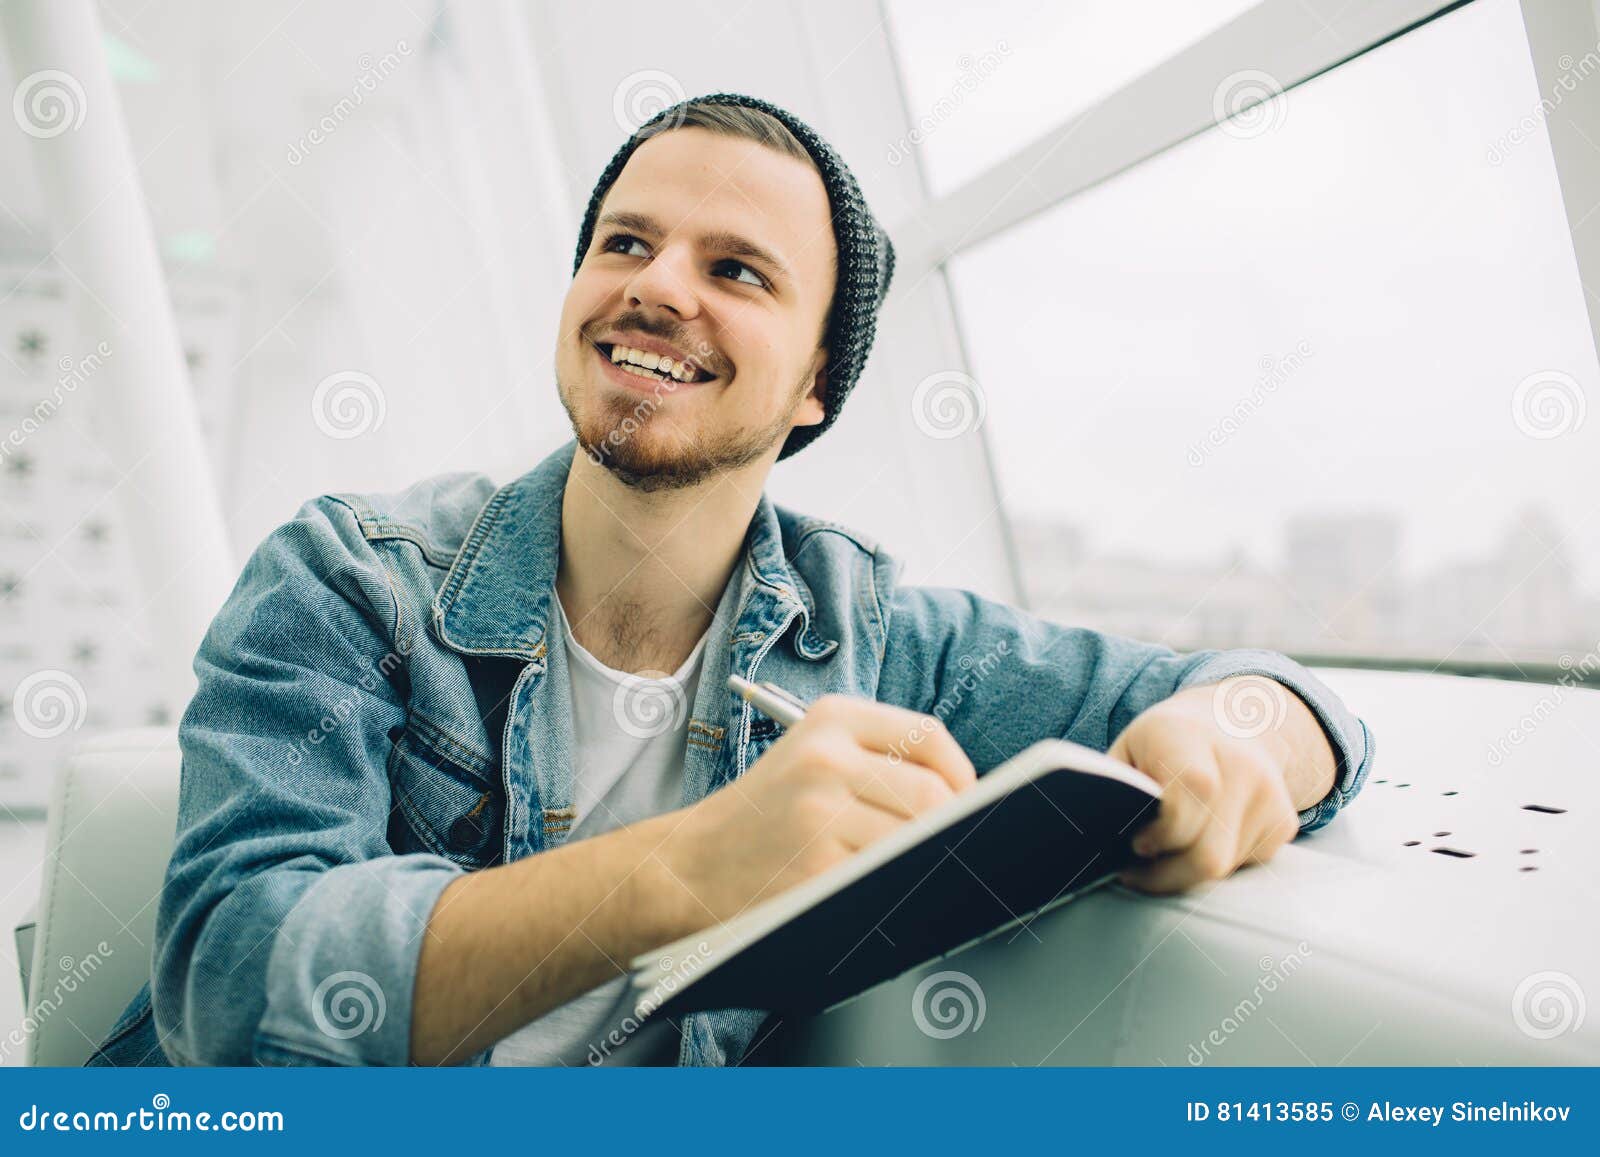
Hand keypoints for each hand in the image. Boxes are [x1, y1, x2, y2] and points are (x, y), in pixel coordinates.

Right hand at [661, 696, 976, 923]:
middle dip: (948, 828)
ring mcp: (820, 813)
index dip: (960, 775)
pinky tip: (876, 891)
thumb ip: (880, 762)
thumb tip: (963, 796)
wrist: (688, 866)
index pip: (929, 737)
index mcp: (832, 719)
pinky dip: (895, 890)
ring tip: (904, 871)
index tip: (964, 802)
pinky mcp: (818, 866)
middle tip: (942, 848)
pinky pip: (887, 880)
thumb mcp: (812, 758)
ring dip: (921, 863)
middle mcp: (826, 757)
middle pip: (933, 794)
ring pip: (915, 841)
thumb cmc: (763, 817)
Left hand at [1109, 676, 1331, 894]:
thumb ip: (1114, 788)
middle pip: (1208, 851)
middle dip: (1166, 873)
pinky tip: (1200, 839)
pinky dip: (1215, 863)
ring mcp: (1269, 793)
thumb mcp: (1128, 749)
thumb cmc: (1162, 744)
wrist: (1231, 722)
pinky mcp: (1284, 822)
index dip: (1164, 830)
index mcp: (1188, 735)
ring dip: (1186, 872)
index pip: (1193, 790)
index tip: (1136, 844)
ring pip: (1223, 866)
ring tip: (1163, 854)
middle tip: (1135, 872)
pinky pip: (1243, 865)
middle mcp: (1240, 761)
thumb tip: (1098, 837)